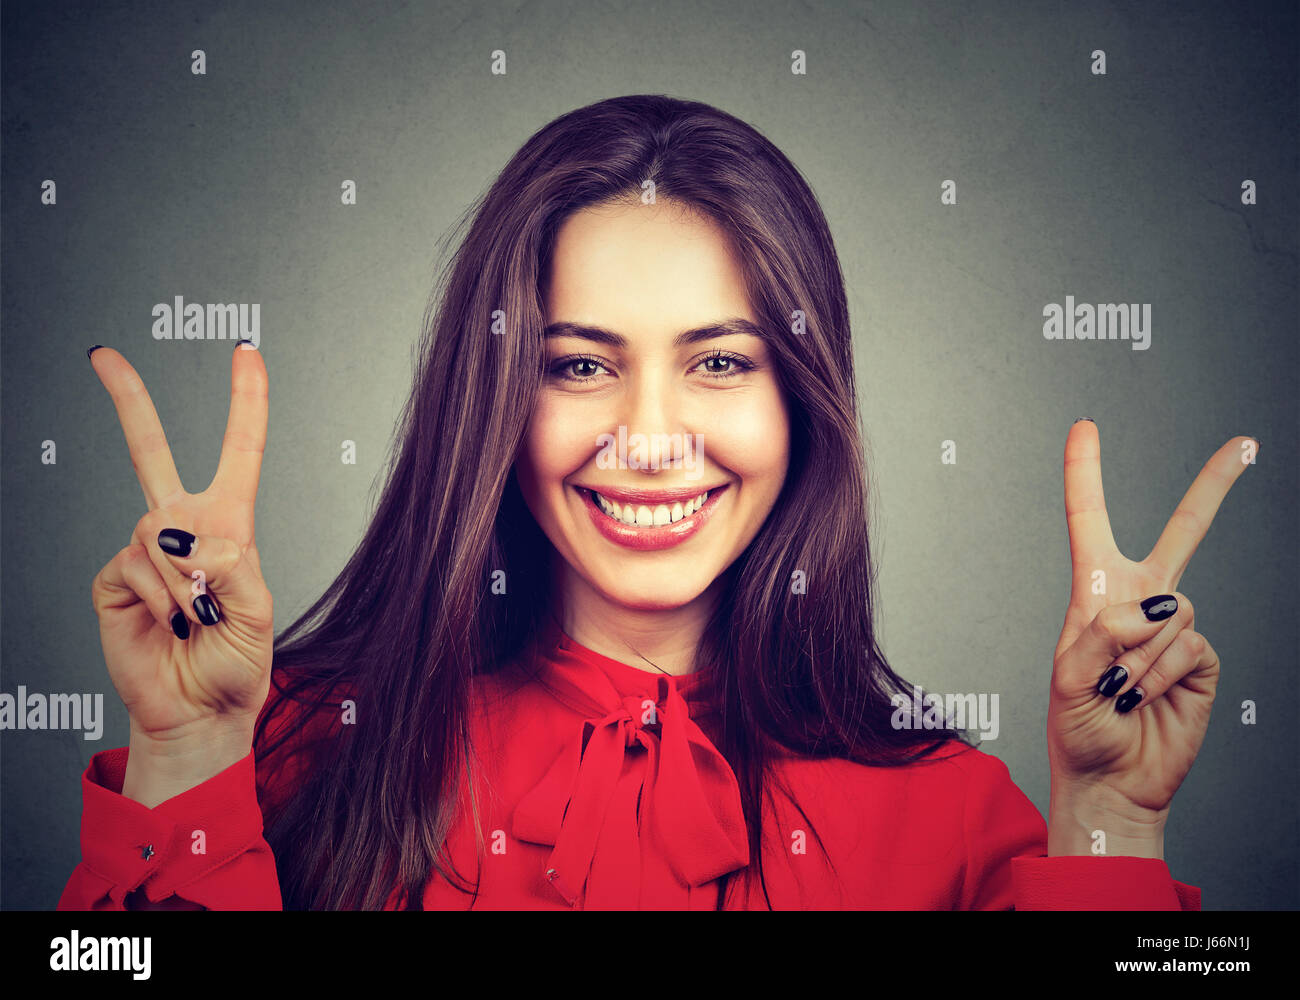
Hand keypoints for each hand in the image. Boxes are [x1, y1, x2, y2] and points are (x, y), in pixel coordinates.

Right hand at [87, 345, 272, 800]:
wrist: (199, 711)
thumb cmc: (236, 663)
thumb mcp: (257, 612)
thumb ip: (232, 565)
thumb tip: (184, 531)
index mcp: (230, 525)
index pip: (240, 451)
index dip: (245, 401)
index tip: (245, 353)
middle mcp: (183, 527)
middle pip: (150, 452)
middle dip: (127, 401)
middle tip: (103, 356)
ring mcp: (144, 550)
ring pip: (158, 529)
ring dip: (185, 578)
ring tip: (197, 616)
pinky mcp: (114, 578)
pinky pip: (136, 564)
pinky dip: (162, 596)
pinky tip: (172, 622)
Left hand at [1045, 420, 1254, 855]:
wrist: (1113, 779)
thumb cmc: (1079, 726)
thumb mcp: (1067, 677)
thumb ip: (1102, 631)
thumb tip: (1157, 603)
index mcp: (1094, 594)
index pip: (1090, 522)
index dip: (1086, 474)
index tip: (1085, 427)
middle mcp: (1140, 602)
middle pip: (1184, 533)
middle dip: (1213, 487)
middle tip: (1243, 444)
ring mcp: (1174, 630)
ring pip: (1172, 610)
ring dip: (1139, 655)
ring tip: (1119, 689)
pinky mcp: (1201, 660)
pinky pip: (1187, 645)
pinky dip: (1159, 673)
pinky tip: (1143, 697)